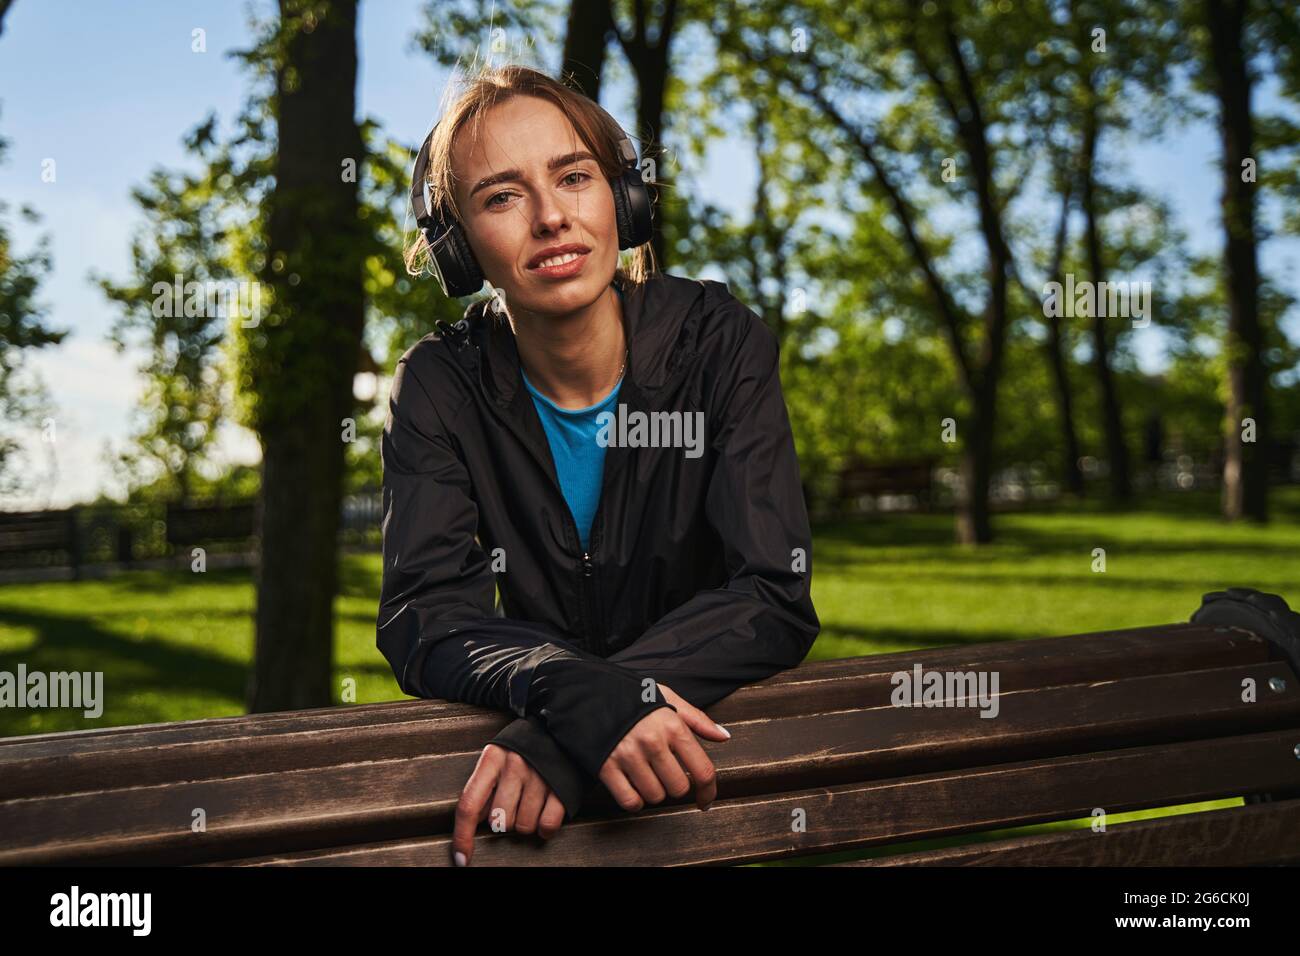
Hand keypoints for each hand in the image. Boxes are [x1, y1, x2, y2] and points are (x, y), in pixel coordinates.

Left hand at [452, 743, 565, 865]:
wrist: (561, 728)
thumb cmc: (525, 746)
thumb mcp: (498, 757)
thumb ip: (484, 785)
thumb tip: (475, 819)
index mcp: (493, 758)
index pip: (469, 804)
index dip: (462, 835)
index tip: (462, 857)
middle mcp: (515, 765)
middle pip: (500, 821)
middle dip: (505, 820)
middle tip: (514, 802)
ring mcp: (540, 776)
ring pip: (524, 826)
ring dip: (526, 822)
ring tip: (531, 801)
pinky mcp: (562, 787)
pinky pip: (547, 825)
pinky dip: (545, 827)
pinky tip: (544, 811)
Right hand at [598, 682, 729, 812]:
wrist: (587, 690)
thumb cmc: (631, 695)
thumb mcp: (667, 698)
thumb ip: (697, 719)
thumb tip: (723, 736)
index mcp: (672, 725)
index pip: (702, 771)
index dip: (709, 791)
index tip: (705, 800)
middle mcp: (653, 741)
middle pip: (678, 788)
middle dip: (675, 784)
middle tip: (665, 772)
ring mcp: (628, 755)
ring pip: (655, 796)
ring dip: (654, 791)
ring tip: (646, 772)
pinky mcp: (606, 766)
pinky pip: (629, 801)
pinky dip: (634, 800)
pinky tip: (632, 785)